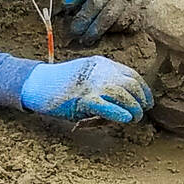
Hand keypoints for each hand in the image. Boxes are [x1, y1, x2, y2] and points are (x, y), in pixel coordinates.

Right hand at [20, 56, 153, 122]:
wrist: (37, 83)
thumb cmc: (62, 84)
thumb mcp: (87, 77)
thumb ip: (104, 84)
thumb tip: (124, 103)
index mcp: (103, 64)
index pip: (132, 75)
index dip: (144, 89)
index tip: (147, 101)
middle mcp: (100, 71)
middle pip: (131, 85)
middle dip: (141, 100)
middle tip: (143, 111)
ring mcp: (92, 84)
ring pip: (123, 95)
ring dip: (134, 108)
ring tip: (135, 118)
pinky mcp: (83, 98)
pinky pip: (107, 106)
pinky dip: (120, 113)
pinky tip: (126, 119)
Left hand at [63, 0, 158, 43]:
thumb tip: (66, 8)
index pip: (94, 3)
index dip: (84, 19)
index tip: (74, 30)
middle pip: (108, 17)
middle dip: (94, 31)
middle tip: (83, 40)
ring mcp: (137, 4)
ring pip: (120, 24)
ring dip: (106, 32)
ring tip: (95, 35)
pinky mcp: (145, 13)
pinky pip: (131, 28)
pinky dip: (120, 31)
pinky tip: (111, 29)